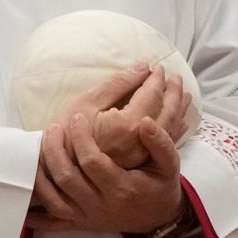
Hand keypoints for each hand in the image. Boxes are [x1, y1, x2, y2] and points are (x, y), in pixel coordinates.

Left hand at [27, 114, 184, 233]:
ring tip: (36, 149)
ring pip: (53, 199)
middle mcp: (99, 205)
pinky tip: (21, 198)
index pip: (93, 162)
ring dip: (40, 174)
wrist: (158, 220)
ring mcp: (86, 216)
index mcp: (121, 188)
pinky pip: (50, 223)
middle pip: (67, 178)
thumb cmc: (160, 187)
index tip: (76, 118)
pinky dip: (33, 214)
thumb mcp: (170, 165)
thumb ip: (160, 143)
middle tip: (52, 128)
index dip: (81, 138)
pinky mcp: (77, 224)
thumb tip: (145, 122)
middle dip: (55, 151)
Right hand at [56, 65, 189, 168]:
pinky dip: (174, 128)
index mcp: (129, 124)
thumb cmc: (65, 134)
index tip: (155, 66)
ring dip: (178, 108)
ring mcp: (142, 155)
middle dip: (171, 90)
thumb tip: (143, 67)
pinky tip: (177, 121)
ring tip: (181, 93)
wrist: (55, 171)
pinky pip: (165, 144)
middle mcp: (141, 141)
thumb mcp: (86, 103)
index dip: (154, 78)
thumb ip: (117, 84)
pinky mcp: (139, 164)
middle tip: (173, 76)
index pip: (150, 94)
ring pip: (170, 128)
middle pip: (166, 110)